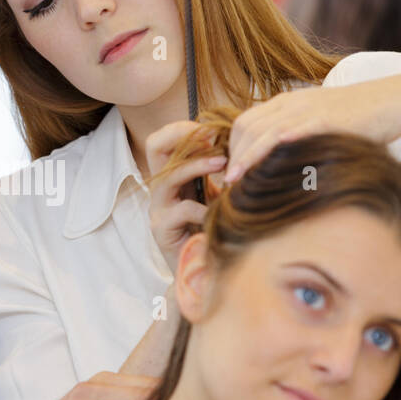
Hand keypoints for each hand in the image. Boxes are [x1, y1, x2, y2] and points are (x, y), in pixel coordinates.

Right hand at [145, 120, 226, 274]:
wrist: (203, 270)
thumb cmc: (215, 229)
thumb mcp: (218, 194)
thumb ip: (222, 172)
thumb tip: (246, 142)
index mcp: (173, 176)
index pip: (164, 139)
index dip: (184, 128)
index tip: (212, 129)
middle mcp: (161, 188)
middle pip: (154, 146)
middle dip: (182, 135)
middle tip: (210, 135)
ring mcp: (158, 208)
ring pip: (168, 175)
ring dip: (197, 166)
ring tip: (223, 163)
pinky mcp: (161, 229)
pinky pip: (180, 210)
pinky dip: (203, 208)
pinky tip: (219, 211)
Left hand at [222, 79, 400, 185]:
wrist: (390, 102)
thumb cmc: (355, 118)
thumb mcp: (316, 121)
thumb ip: (294, 135)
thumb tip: (275, 162)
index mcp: (286, 102)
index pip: (245, 122)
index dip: (232, 147)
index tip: (228, 171)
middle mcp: (291, 103)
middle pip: (247, 127)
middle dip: (233, 156)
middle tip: (226, 183)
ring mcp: (308, 110)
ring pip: (264, 131)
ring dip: (245, 158)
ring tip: (233, 181)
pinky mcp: (326, 119)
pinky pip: (294, 130)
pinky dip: (275, 146)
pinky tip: (264, 164)